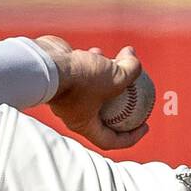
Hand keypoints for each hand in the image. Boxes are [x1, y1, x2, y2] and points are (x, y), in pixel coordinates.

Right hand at [34, 35, 150, 149]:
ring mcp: (66, 95)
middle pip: (104, 114)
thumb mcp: (116, 77)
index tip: (145, 125)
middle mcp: (73, 112)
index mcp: (84, 124)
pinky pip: (80, 73)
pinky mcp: (61, 77)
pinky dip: (91, 64)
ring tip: (119, 62)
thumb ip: (132, 71)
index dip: (131, 137)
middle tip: (137, 95)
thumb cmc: (81, 77)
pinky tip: (97, 51)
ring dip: (108, 76)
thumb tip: (136, 61)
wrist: (45, 61)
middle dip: (122, 104)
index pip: (110, 140)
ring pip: (92, 89)